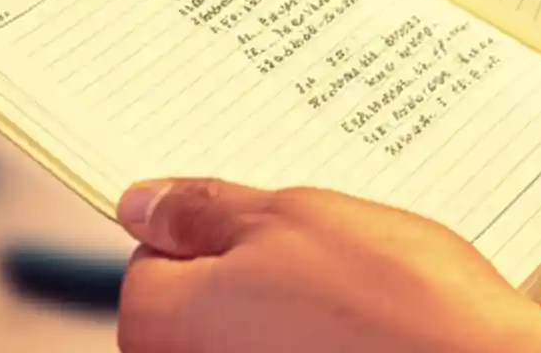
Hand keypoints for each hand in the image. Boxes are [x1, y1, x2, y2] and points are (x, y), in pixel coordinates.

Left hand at [115, 179, 540, 352]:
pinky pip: (296, 349)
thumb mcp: (295, 218)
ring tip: (361, 284)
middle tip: (323, 243)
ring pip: (255, 329)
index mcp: (166, 324)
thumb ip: (207, 210)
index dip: (214, 226)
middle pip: (201, 302)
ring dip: (293, 303)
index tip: (261, 215)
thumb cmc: (396, 302)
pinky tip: (371, 321)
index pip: (152, 258)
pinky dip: (323, 336)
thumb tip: (145, 203)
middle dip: (252, 266)